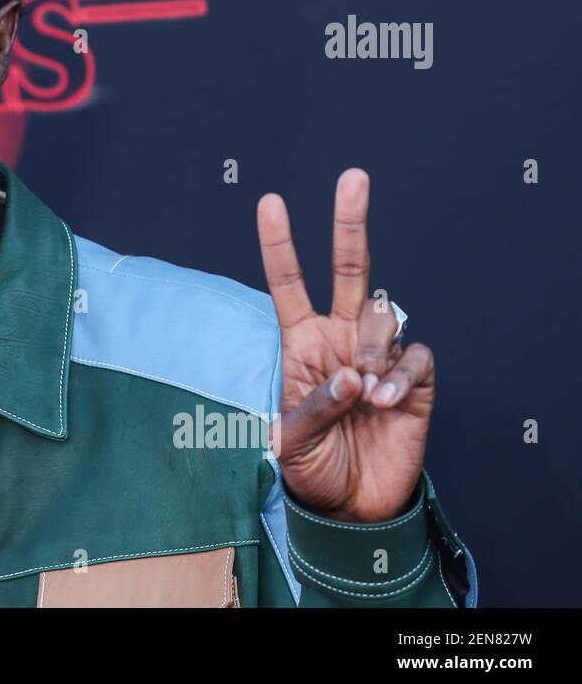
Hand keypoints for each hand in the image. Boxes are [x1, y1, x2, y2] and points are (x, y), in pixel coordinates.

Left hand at [257, 169, 434, 521]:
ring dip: (373, 349)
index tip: (269, 202)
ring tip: (366, 394)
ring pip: (384, 315)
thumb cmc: (311, 467)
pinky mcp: (414, 378)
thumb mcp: (290, 440)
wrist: (350, 506)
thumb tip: (352, 373)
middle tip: (353, 178)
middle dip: (350, 222)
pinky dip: (401, 376)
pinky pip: (415, 356)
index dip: (280, 244)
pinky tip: (387, 402)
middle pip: (350, 268)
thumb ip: (314, 405)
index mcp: (301, 342)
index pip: (288, 283)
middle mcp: (341, 337)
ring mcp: (379, 353)